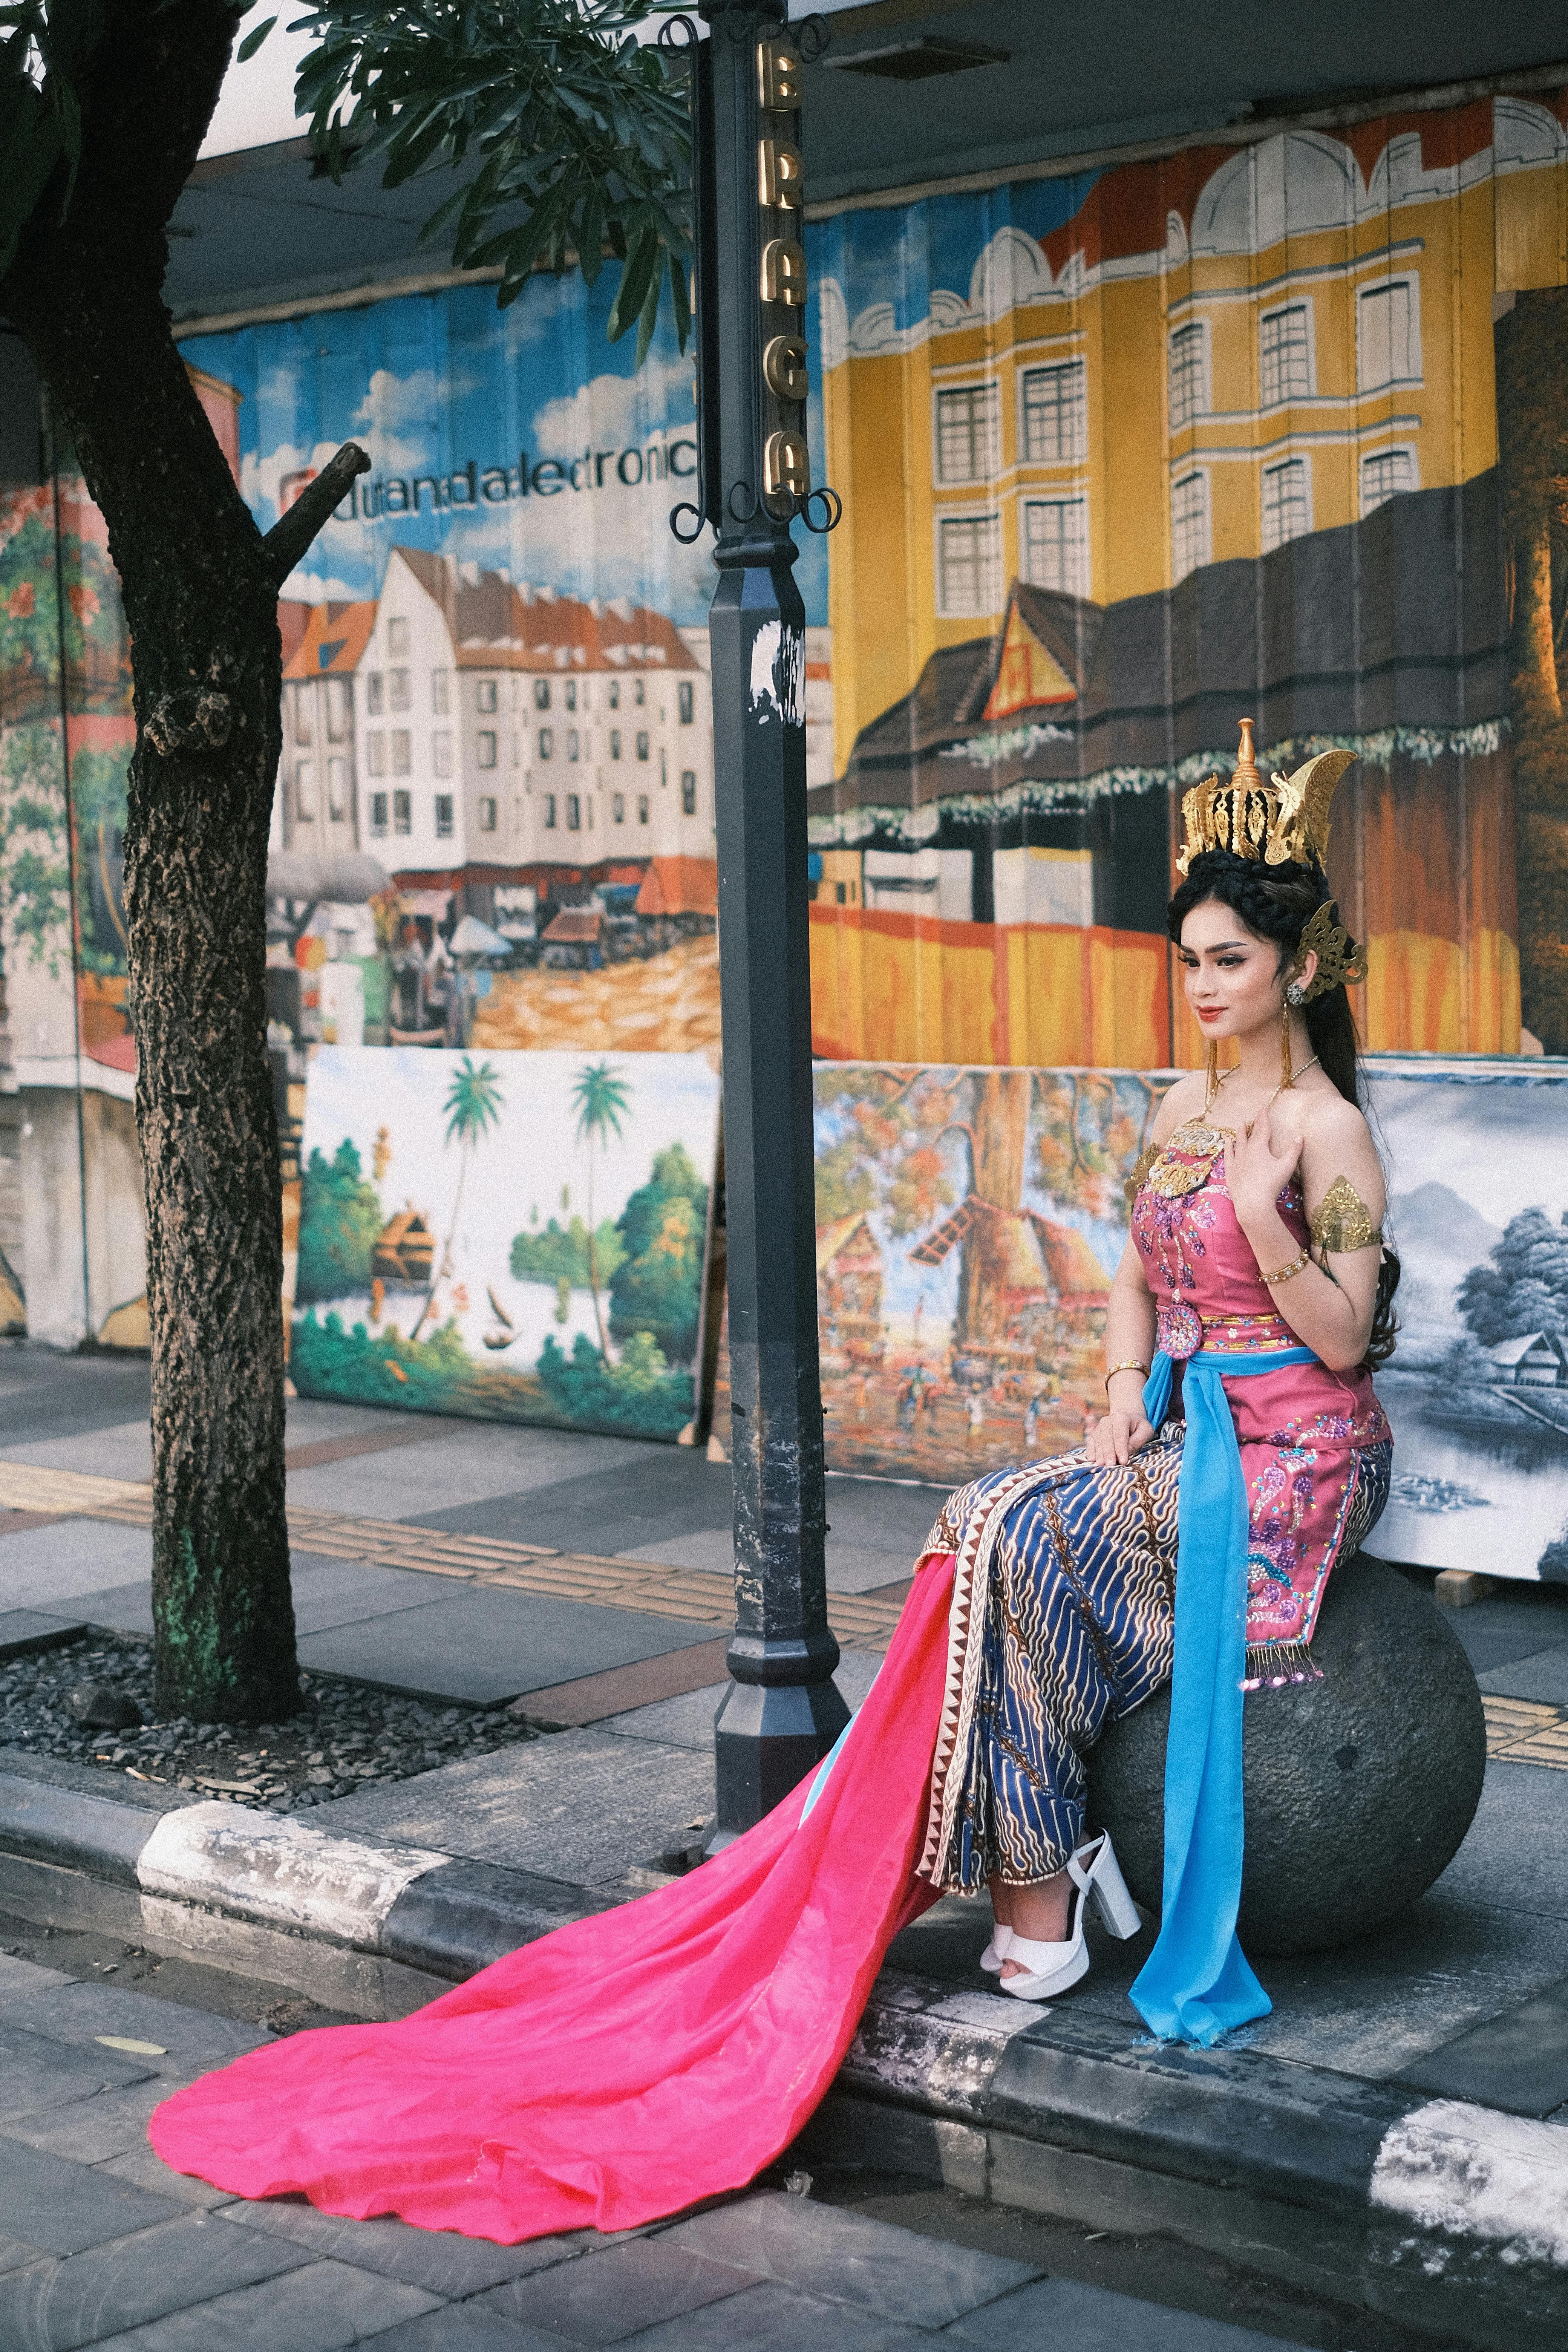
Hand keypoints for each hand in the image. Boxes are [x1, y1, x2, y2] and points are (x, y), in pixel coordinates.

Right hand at [1085, 1406, 1154, 1465]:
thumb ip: (1138, 1439)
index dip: (1121, 1449)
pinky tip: (1091, 1459)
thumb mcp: (1145, 1430)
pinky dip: (1090, 1451)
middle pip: (1107, 1438)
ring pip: (1098, 1441)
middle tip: (1111, 1465)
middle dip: (1109, 1453)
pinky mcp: (1094, 1434)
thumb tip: (1127, 1450)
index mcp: (1121, 1418)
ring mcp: (1099, 1427)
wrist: (1127, 1421)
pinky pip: (1091, 1443)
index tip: (1123, 1461)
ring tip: (1101, 1464)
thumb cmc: (1138, 1428)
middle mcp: (1107, 1420)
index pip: (1120, 1435)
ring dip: (1099, 1453)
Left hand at [1225, 1108, 1303, 1236]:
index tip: (1262, 1108)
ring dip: (1239, 1134)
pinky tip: (1227, 1142)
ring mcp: (1236, 1161)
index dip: (1263, 1117)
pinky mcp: (1230, 1172)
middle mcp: (1246, 1151)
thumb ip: (1294, 1150)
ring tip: (1240, 1125)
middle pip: (1250, 1134)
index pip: (1262, 1128)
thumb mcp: (1287, 1166)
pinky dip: (1227, 1147)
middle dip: (1254, 1123)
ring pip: (1237, 1143)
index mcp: (1260, 1147)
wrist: (1253, 1203)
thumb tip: (1300, 1136)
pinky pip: (1228, 1155)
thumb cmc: (1272, 1184)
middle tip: (1255, 1114)